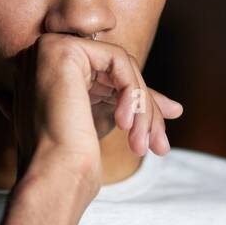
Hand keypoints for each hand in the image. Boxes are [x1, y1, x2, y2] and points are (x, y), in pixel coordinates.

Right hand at [0, 33, 182, 197]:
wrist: (55, 176)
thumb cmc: (75, 159)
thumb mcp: (111, 121)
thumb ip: (136, 104)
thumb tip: (177, 108)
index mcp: (56, 70)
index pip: (112, 76)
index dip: (140, 104)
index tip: (159, 139)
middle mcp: (48, 54)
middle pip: (118, 69)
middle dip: (145, 108)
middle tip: (159, 146)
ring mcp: (51, 48)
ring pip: (121, 64)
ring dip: (142, 105)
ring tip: (143, 143)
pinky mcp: (63, 49)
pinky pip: (118, 59)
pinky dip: (132, 91)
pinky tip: (125, 123)